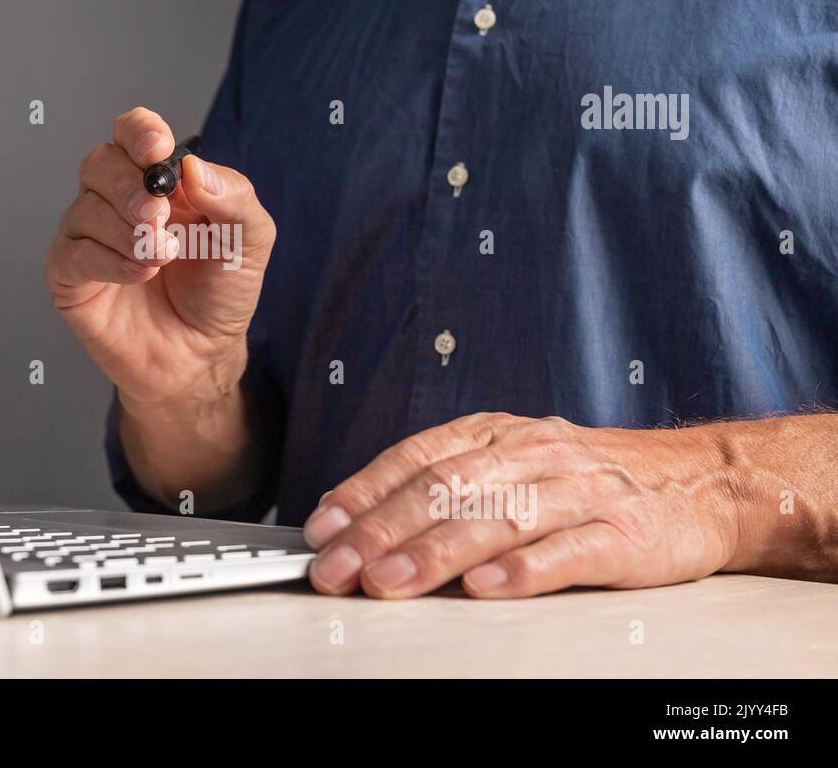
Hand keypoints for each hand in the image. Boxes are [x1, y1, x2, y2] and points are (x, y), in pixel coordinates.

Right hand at [45, 107, 275, 411]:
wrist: (202, 355)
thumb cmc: (219, 295)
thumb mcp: (250, 240)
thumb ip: (234, 197)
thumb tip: (196, 167)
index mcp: (158, 181)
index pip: (133, 134)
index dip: (139, 133)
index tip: (156, 151)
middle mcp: (117, 201)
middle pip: (100, 163)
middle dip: (130, 187)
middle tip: (160, 217)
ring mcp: (89, 237)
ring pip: (85, 208)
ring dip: (127, 232)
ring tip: (162, 257)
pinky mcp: (70, 277)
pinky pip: (73, 254)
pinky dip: (109, 261)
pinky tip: (140, 275)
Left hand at [303, 413, 744, 598]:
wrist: (700, 481)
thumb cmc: (588, 478)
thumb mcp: (514, 461)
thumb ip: (450, 485)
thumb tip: (363, 523)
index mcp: (498, 433)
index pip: (417, 457)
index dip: (365, 492)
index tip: (323, 528)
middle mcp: (533, 454)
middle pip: (446, 489)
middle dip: (383, 530)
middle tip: (339, 567)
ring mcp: (579, 492)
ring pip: (497, 518)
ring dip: (436, 553)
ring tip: (390, 581)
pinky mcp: (623, 534)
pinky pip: (568, 551)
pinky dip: (524, 570)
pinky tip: (485, 588)